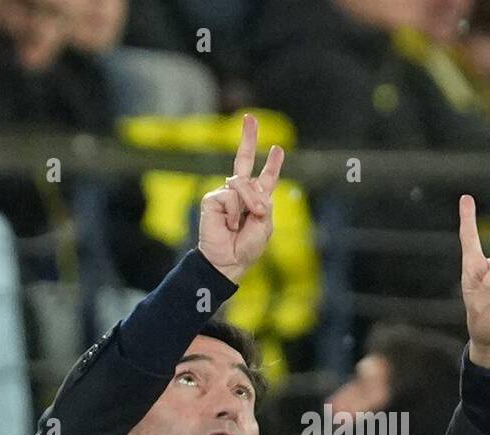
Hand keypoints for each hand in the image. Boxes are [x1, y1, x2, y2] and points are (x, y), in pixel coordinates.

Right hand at [197, 113, 284, 283]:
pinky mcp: (212, 199)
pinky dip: (235, 211)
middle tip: (250, 118)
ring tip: (247, 221)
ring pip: (242, 183)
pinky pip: (230, 195)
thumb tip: (247, 184)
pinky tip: (230, 224)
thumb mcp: (265, 225)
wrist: (227, 261)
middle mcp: (240, 194)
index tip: (278, 150)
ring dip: (250, 202)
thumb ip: (262, 201)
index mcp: (256, 200)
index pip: (264, 178)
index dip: (272, 165)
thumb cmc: (247, 248)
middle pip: (243, 160)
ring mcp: (225, 194)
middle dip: (247, 138)